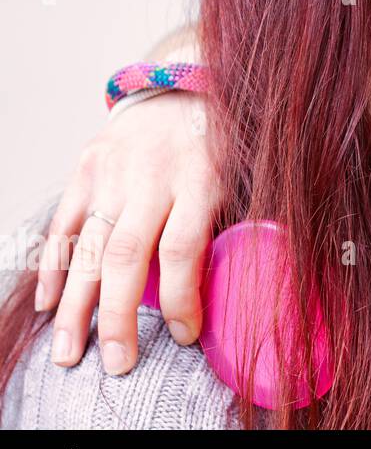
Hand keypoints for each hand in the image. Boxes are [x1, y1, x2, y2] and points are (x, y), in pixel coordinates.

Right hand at [36, 91, 217, 374]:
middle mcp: (151, 177)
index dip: (182, 297)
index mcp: (200, 178)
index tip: (185, 335)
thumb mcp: (243, 175)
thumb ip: (231, 224)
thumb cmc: (221, 141)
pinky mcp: (86, 170)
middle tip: (116, 363)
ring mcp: (112, 173)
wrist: (182, 85)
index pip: (183, 248)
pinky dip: (53, 267)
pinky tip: (50, 304)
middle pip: (127, 256)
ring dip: (75, 306)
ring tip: (70, 352)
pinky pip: (64, 225)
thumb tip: (238, 290)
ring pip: (88, 248)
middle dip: (118, 317)